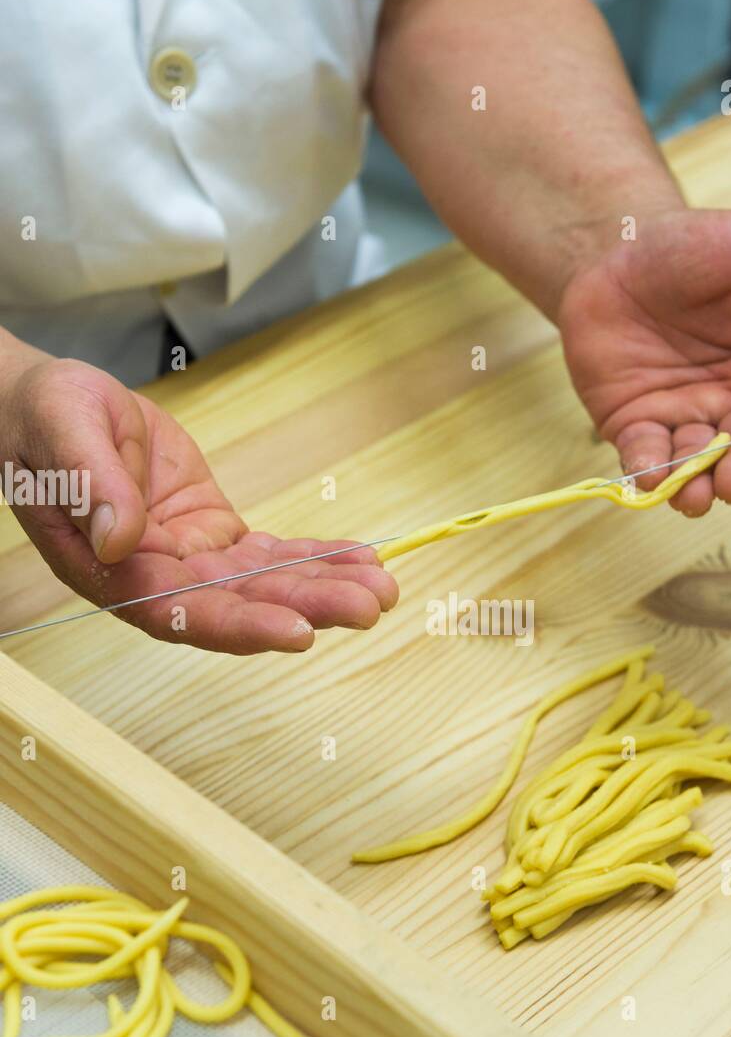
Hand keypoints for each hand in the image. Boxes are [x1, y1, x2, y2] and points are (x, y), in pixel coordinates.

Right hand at [1, 351, 397, 651]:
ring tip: (383, 586)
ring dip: (325, 586)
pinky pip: (272, 553)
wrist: (51, 407)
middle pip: (240, 604)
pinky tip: (362, 559)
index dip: (241, 624)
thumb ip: (91, 484)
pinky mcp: (215, 536)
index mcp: (111, 573)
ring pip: (265, 583)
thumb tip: (119, 538)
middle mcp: (157, 580)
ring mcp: (191, 561)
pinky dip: (317, 556)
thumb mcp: (62, 432)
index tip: (297, 630)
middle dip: (307, 606)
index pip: (179, 613)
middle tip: (368, 605)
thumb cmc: (42, 421)